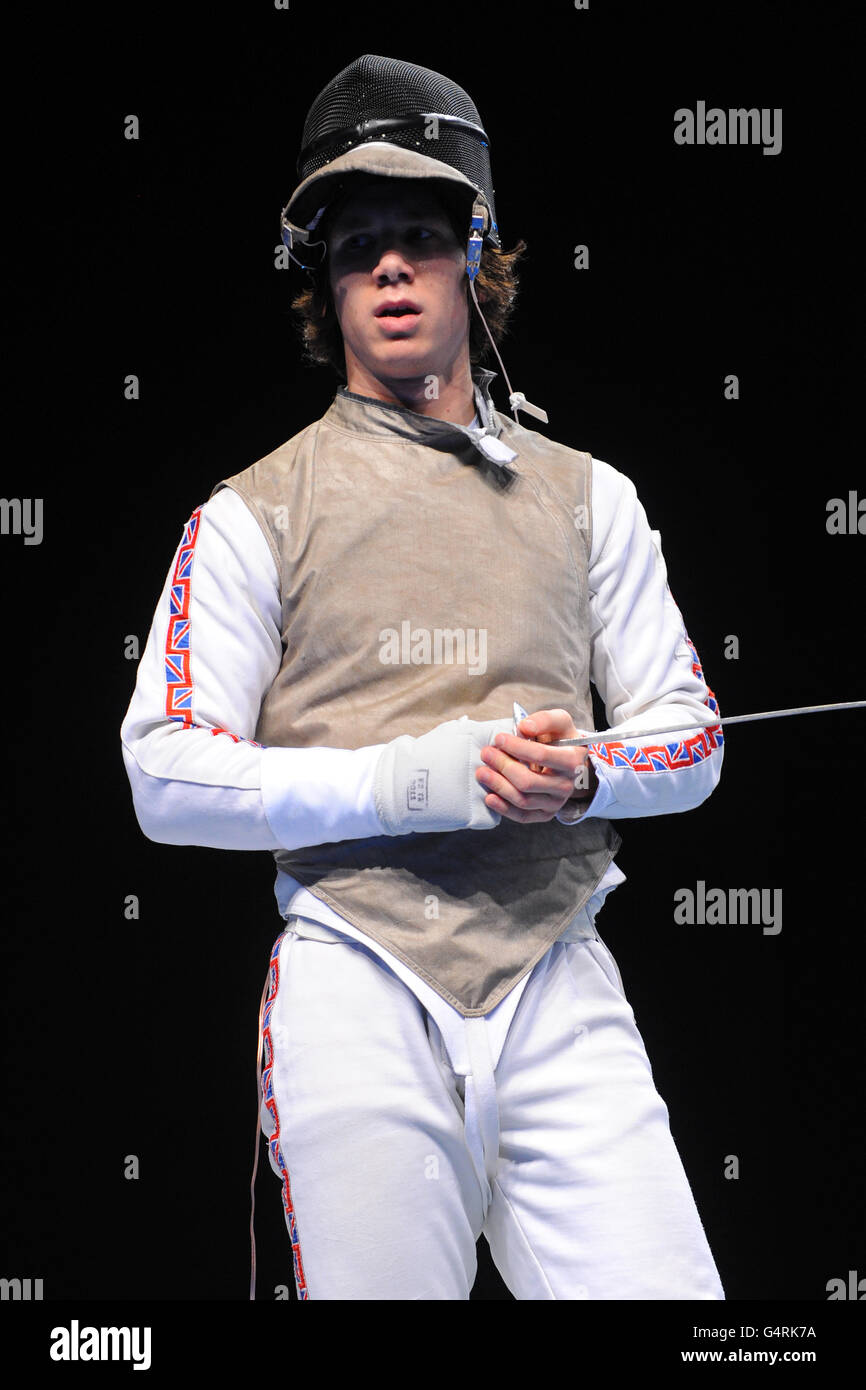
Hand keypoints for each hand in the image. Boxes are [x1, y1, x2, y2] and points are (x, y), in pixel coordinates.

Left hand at [475, 707, 597, 823]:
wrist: (569, 763)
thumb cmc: (561, 740)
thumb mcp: (559, 722)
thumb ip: (544, 720)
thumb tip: (524, 728)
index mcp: (572, 761)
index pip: (541, 756)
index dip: (516, 747)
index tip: (499, 739)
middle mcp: (567, 785)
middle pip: (528, 781)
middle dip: (502, 766)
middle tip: (486, 753)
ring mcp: (556, 803)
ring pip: (523, 800)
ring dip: (498, 786)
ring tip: (482, 772)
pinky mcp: (545, 814)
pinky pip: (523, 816)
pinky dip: (503, 808)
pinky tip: (490, 797)